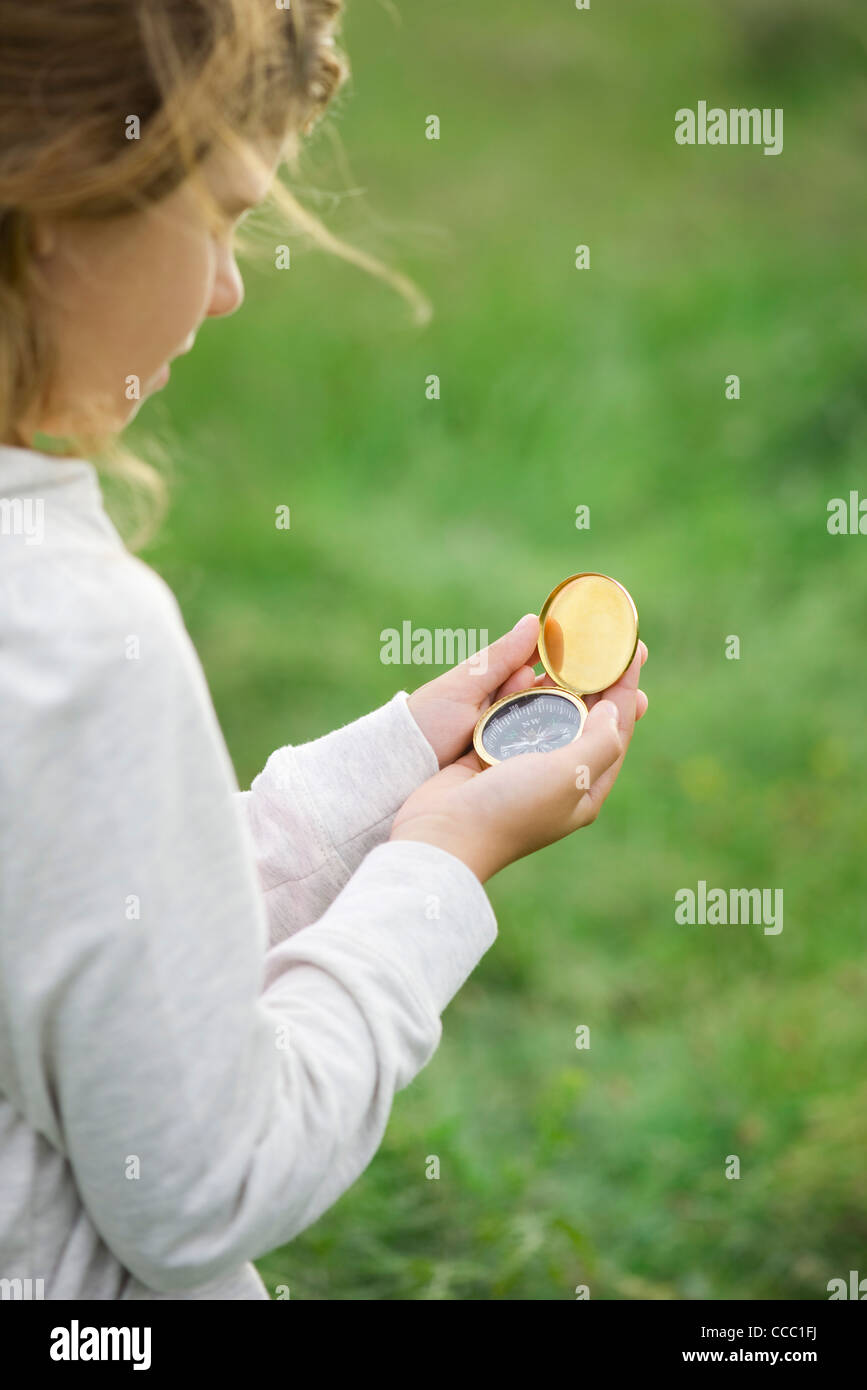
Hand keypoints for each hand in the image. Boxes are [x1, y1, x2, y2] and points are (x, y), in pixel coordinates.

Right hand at [391, 638, 647, 882]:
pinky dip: (524, 692)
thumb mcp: (569, 776)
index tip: (633, 652)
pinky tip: (530, 667)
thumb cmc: (510, 808)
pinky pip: (515, 716)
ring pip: (549, 715)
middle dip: (597, 682)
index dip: (625, 691)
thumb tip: (615, 710)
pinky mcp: (490, 755)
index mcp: (584, 790)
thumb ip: (599, 742)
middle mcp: (558, 778)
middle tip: (608, 643)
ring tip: (573, 647)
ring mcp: (523, 767)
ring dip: (560, 683)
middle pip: (585, 721)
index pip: (615, 732)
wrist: (442, 834)